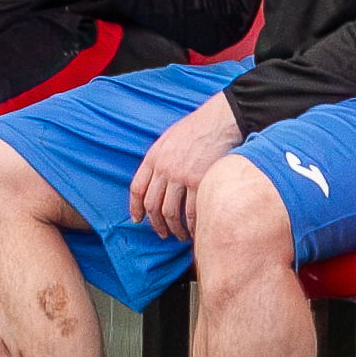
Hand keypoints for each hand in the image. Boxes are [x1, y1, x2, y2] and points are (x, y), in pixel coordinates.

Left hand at [130, 92, 243, 239]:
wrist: (220, 121)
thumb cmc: (197, 128)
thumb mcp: (168, 139)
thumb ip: (159, 159)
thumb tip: (155, 180)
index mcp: (153, 158)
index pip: (137, 189)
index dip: (135, 207)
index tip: (137, 219)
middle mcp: (164, 169)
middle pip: (152, 205)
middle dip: (156, 224)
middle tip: (162, 233)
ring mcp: (181, 177)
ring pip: (171, 212)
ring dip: (174, 229)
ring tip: (180, 235)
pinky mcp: (199, 182)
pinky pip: (192, 212)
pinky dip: (193, 225)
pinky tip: (196, 230)